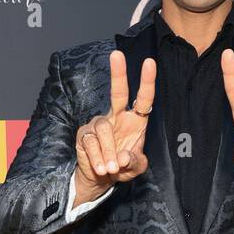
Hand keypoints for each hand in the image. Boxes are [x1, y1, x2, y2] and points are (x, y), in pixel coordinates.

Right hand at [74, 50, 155, 194]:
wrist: (101, 178)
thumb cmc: (122, 166)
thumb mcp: (135, 168)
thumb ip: (135, 162)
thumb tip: (123, 156)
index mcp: (135, 121)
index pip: (143, 99)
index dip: (147, 82)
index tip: (149, 63)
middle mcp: (117, 117)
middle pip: (118, 92)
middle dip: (119, 73)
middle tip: (117, 54)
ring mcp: (99, 124)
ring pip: (104, 130)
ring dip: (108, 151)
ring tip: (111, 168)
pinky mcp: (85, 134)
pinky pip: (91, 143)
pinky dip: (97, 158)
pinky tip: (101, 168)